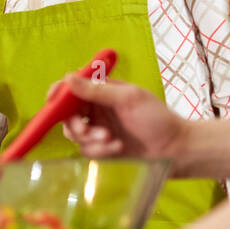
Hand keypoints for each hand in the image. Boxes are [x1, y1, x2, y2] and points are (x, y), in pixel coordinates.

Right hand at [59, 75, 188, 168]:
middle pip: (66, 114)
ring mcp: (96, 130)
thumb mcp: (129, 99)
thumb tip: (68, 78)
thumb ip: (97, 90)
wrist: (176, 150)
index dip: (59, 93)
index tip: (53, 100)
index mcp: (101, 91)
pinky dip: (99, 151)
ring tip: (112, 140)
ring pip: (73, 134)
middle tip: (90, 132)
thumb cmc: (157, 119)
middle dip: (76, 124)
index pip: (71, 88)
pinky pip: (85, 150)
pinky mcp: (100, 149)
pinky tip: (118, 148)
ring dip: (90, 139)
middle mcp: (95, 110)